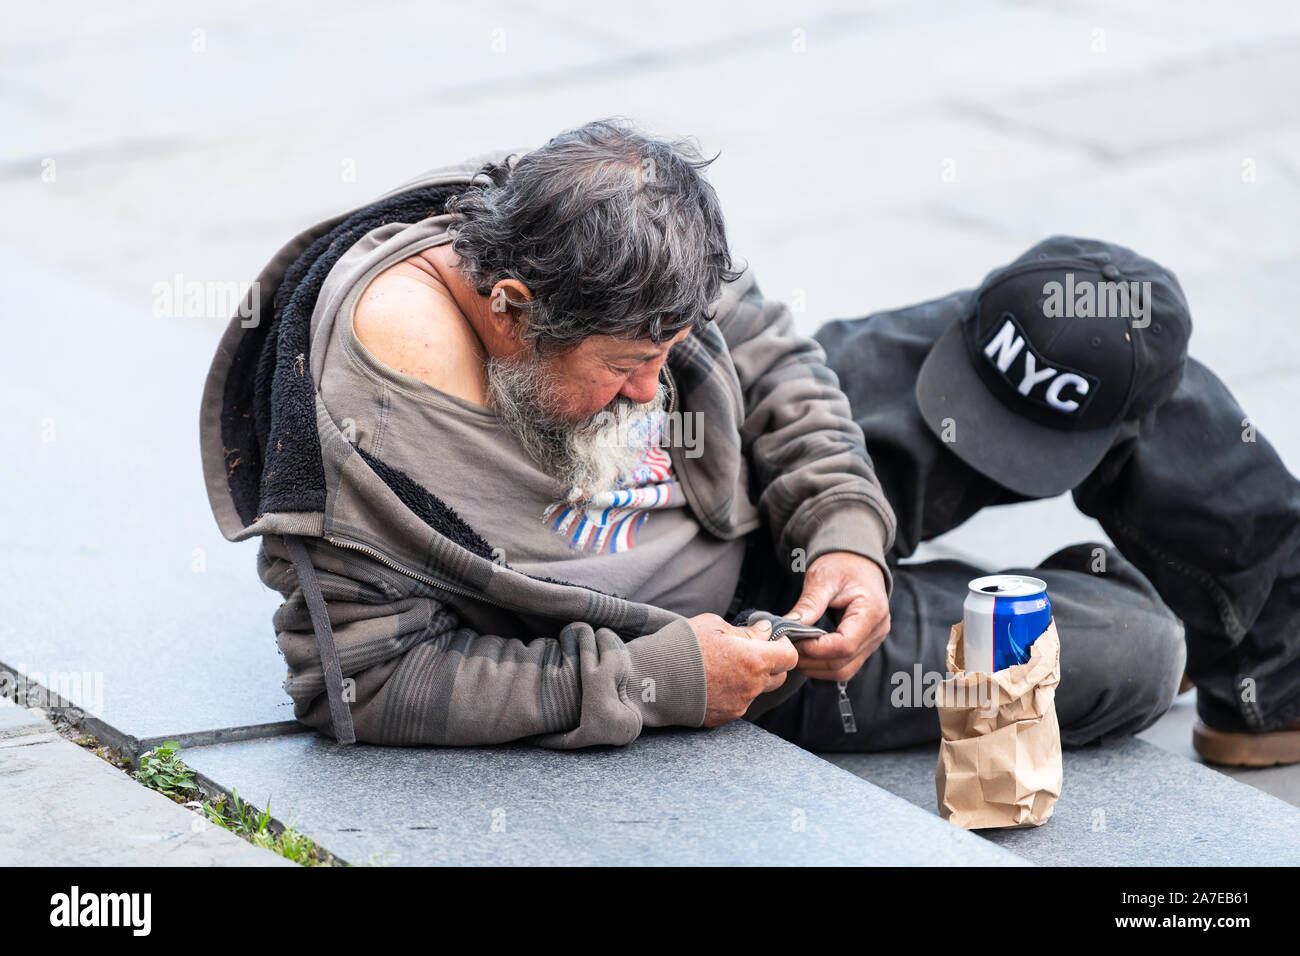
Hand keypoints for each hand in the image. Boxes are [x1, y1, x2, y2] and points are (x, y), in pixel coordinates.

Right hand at [688, 613, 798, 726]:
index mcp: (754, 660)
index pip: (790, 657)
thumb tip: (764, 632)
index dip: (782, 645)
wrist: (650, 680)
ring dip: (748, 678)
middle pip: (777, 677)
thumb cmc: (680, 646)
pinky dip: (731, 692)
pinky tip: (710, 682)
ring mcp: (738, 706)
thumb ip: (745, 631)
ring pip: (756, 691)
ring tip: (721, 666)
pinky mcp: (723, 718)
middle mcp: (751, 687)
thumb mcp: (713, 624)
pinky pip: (737, 703)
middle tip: (745, 650)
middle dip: (769, 663)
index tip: (768, 638)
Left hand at [783, 552, 890, 682]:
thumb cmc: (841, 564)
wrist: (856, 561)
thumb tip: (787, 627)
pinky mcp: (864, 645)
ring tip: (794, 652)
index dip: (816, 649)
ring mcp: (873, 641)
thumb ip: (808, 604)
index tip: (794, 642)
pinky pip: (844, 665)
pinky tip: (806, 653)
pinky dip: (823, 665)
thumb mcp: (822, 578)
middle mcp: (877, 631)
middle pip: (844, 662)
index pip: (845, 645)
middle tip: (788, 649)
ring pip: (844, 670)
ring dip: (816, 667)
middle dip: (812, 661)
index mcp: (872, 611)